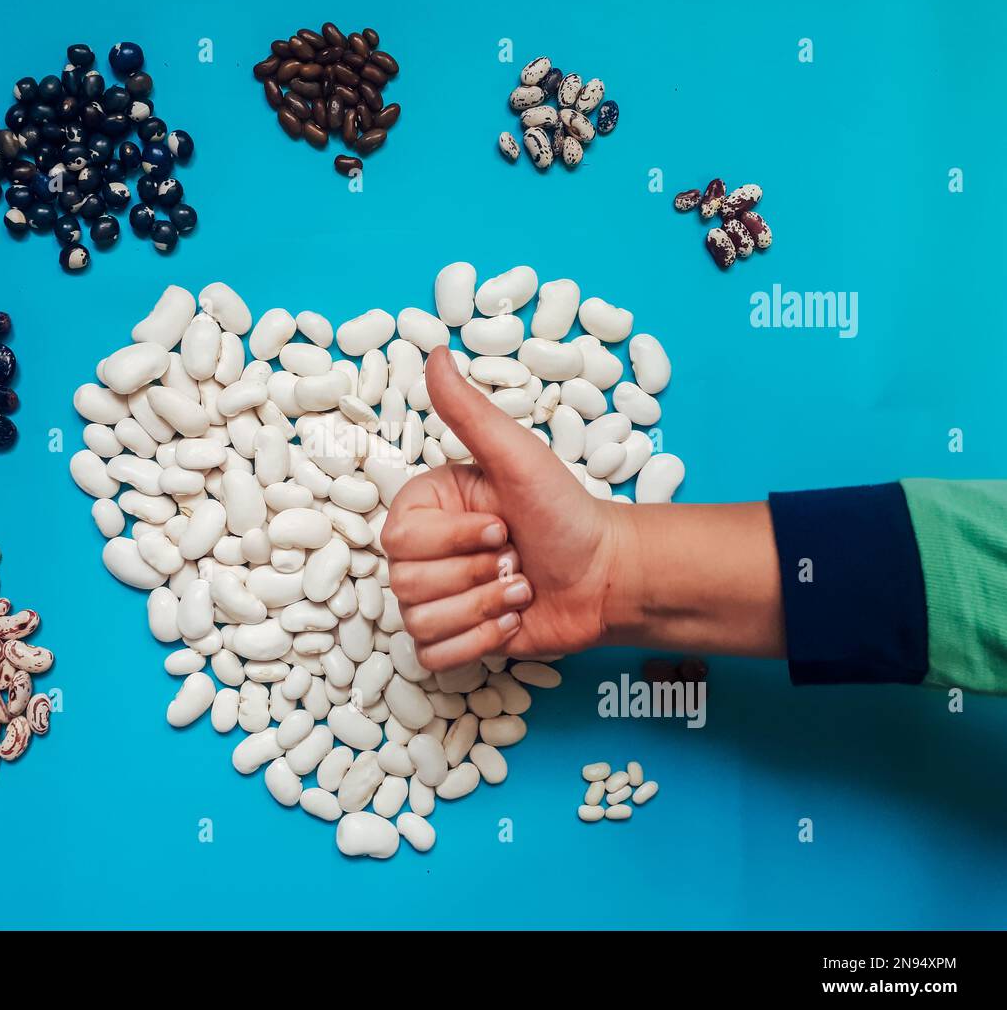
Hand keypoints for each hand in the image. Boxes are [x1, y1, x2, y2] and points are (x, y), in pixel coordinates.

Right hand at [382, 347, 628, 669]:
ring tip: (520, 588)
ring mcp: (437, 597)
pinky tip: (512, 621)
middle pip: (406, 584)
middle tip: (516, 559)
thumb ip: (469, 411)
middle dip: (476, 578)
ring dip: (485, 609)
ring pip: (421, 622)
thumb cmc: (567, 514)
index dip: (454, 542)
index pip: (400, 540)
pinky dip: (482, 642)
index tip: (501, 527)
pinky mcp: (455, 638)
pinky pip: (436, 656)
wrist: (608, 576)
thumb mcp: (517, 458)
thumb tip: (436, 354)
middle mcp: (425, 552)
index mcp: (427, 508)